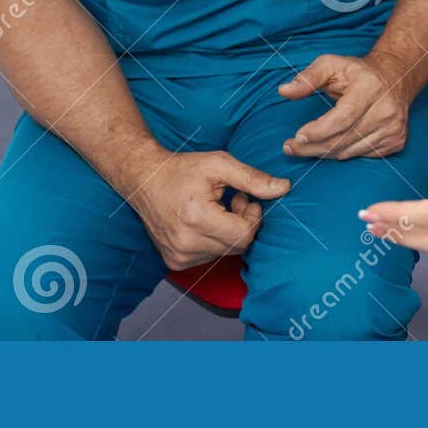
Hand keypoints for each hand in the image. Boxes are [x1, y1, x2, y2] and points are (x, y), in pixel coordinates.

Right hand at [126, 149, 288, 270]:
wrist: (143, 180)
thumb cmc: (182, 169)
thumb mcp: (219, 165)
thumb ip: (253, 178)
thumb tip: (284, 188)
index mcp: (196, 218)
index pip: (244, 235)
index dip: (253, 217)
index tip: (246, 198)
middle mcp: (185, 243)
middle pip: (237, 246)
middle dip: (243, 223)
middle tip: (235, 200)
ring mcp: (178, 256)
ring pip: (225, 253)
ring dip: (229, 232)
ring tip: (218, 208)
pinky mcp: (175, 262)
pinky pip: (210, 257)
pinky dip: (215, 241)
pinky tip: (205, 221)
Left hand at [278, 53, 413, 158]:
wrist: (396, 77)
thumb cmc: (358, 72)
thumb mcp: (331, 64)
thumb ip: (307, 78)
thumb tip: (283, 91)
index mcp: (371, 88)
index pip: (343, 117)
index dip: (318, 131)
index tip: (297, 137)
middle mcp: (387, 110)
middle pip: (344, 138)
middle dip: (313, 146)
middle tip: (291, 148)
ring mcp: (394, 128)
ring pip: (350, 151)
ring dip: (324, 153)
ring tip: (304, 148)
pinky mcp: (397, 141)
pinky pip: (361, 155)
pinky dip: (342, 153)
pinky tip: (330, 146)